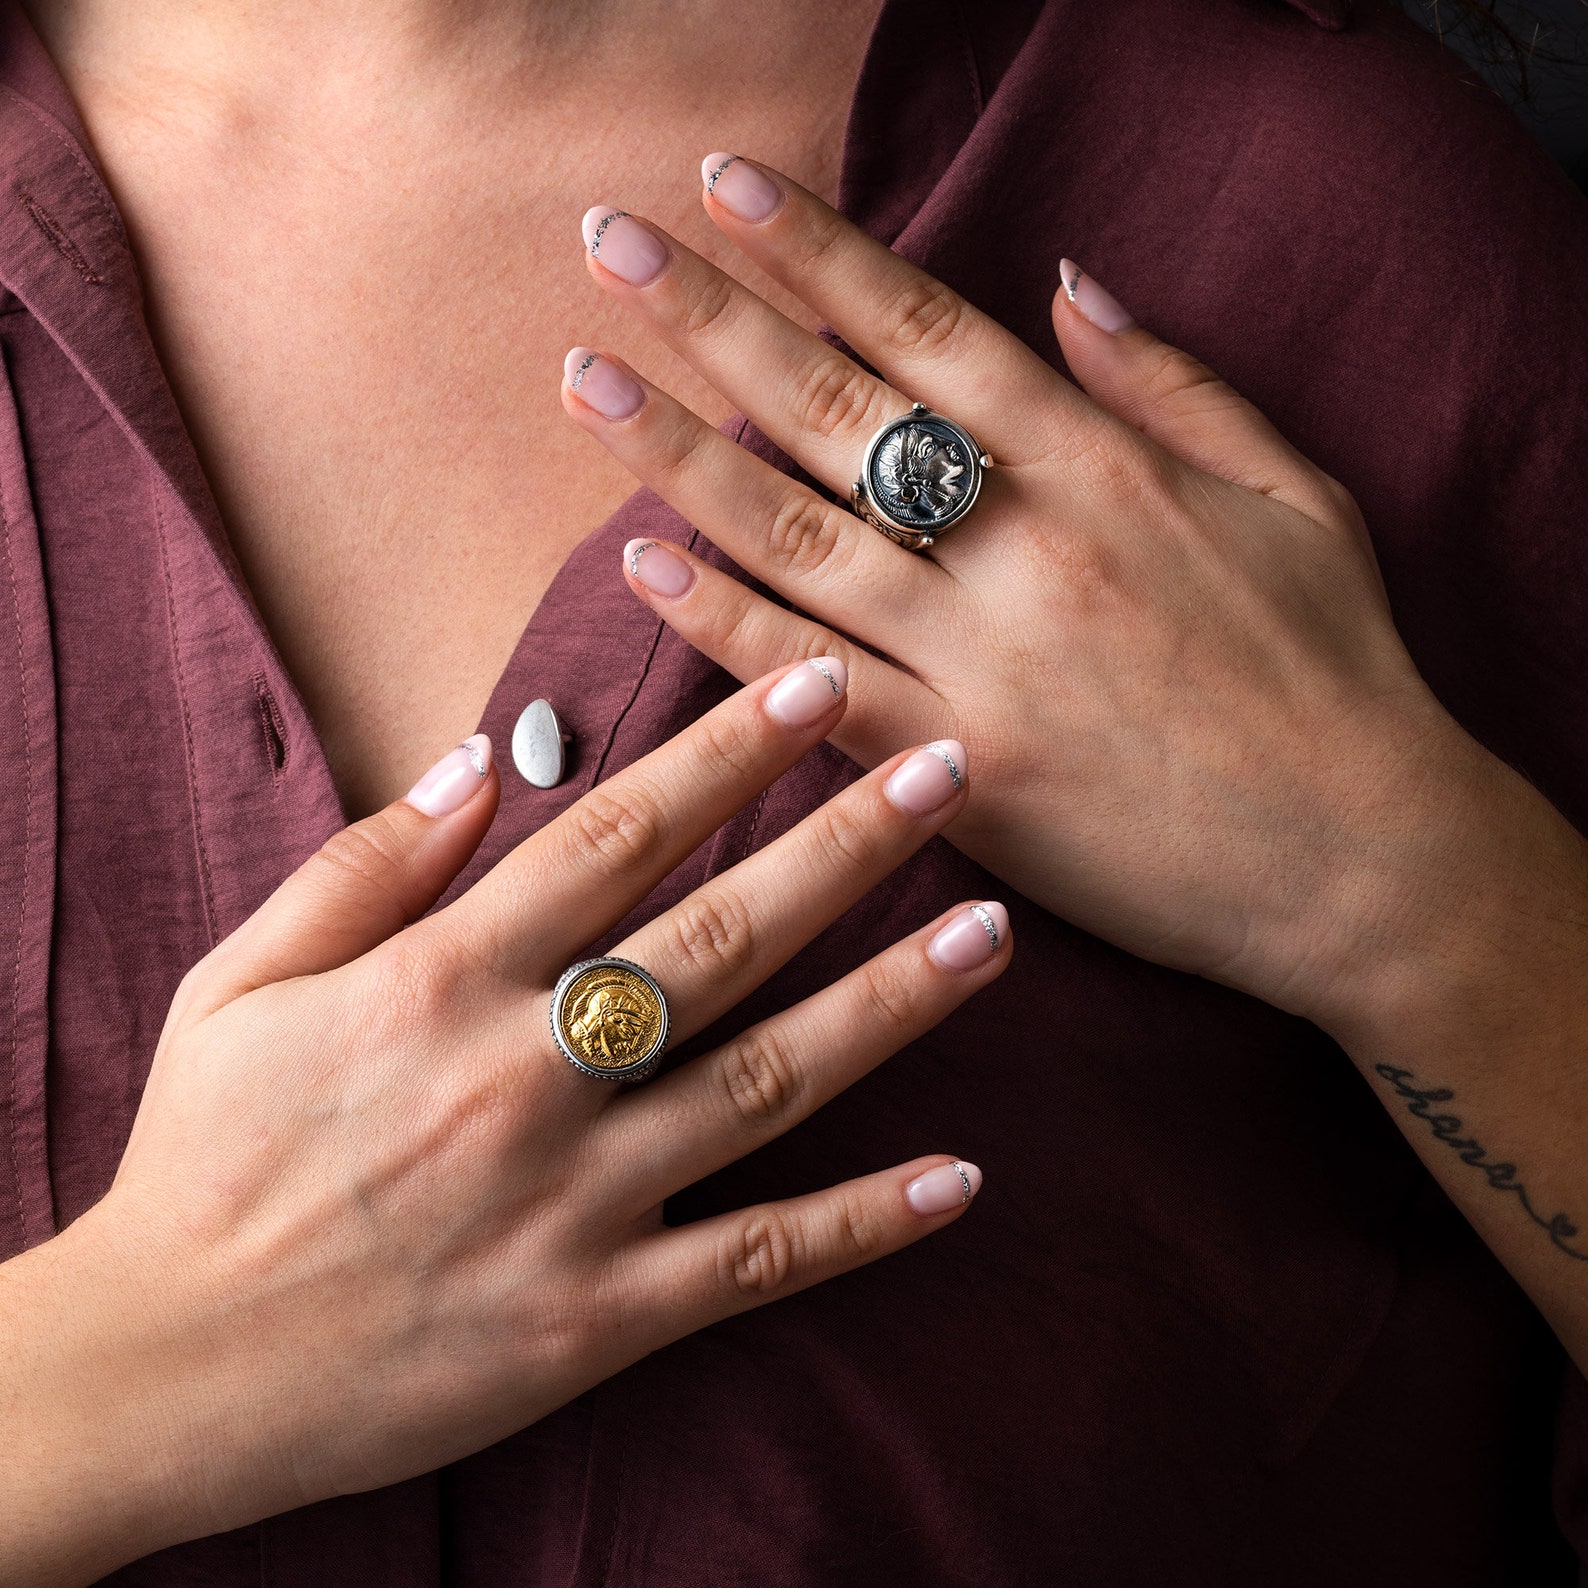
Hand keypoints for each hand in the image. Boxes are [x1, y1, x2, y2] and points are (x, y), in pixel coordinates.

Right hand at [0, 661, 1007, 1585]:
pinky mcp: (597, 1317)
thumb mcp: (241, 981)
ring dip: (891, 1004)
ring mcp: (573, 1203)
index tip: (817, 688)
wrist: (165, 1370)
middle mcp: (524, 1078)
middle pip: (721, 938)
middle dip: (846, 844)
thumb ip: (368, 862)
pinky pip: (755, 1261)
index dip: (730, 753)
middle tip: (947, 769)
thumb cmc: (204, 1156)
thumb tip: (484, 759)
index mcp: (440, 982)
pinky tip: (959, 1179)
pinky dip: (864, 1221)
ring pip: (767, 1082)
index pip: (619, 838)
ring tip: (991, 932)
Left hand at [560, 156, 1543, 1035]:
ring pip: (798, 539)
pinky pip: (814, 690)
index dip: (819, 250)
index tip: (726, 187)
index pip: (927, 332)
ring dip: (678, 453)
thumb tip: (1069, 279)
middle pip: (837, 412)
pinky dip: (723, 628)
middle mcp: (1027, 551)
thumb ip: (1171, 381)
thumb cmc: (1331, 673)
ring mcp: (983, 667)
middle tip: (612, 243)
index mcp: (1102, 470)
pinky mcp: (959, 776)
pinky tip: (643, 563)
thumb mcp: (1289, 493)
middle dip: (714, 317)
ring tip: (586, 379)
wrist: (1359, 860)